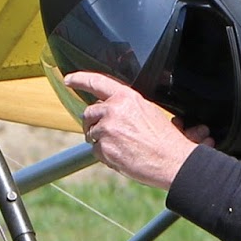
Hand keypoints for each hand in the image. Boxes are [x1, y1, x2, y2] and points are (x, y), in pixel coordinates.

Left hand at [63, 71, 200, 189]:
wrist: (172, 160)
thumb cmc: (163, 138)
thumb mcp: (146, 111)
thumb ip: (123, 107)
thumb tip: (105, 110)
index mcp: (126, 97)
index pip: (96, 82)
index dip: (80, 79)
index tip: (69, 79)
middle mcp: (114, 110)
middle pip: (88, 113)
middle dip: (92, 123)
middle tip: (104, 133)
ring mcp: (107, 129)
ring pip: (91, 133)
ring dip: (101, 141)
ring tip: (121, 146)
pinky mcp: (105, 148)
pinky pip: (96, 151)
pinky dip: (105, 155)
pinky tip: (122, 156)